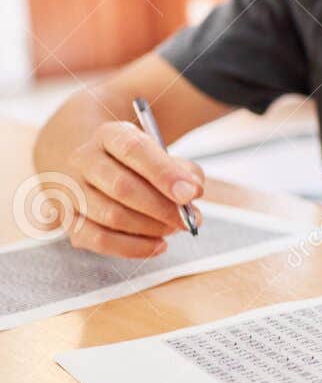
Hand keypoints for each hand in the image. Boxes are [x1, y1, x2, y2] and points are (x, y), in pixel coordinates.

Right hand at [59, 120, 204, 257]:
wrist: (95, 166)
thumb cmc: (138, 163)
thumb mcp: (162, 154)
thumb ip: (183, 171)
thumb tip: (192, 193)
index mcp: (109, 135)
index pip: (134, 150)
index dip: (165, 173)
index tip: (192, 194)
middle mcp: (83, 159)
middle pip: (122, 187)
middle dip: (162, 208)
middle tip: (189, 219)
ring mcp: (71, 190)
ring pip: (111, 216)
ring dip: (151, 227)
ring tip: (174, 228)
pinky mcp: (67, 220)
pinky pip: (98, 240)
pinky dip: (133, 248)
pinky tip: (158, 245)